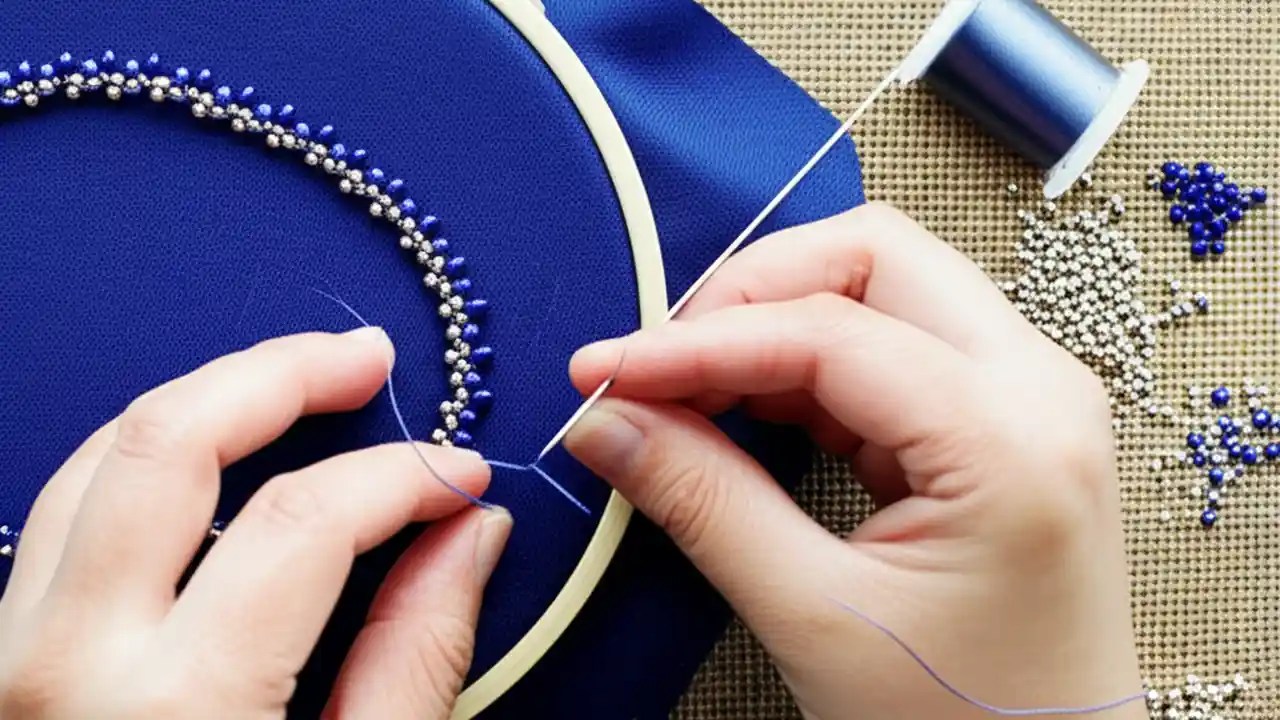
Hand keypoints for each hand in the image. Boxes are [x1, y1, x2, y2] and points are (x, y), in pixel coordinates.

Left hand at [0, 329, 511, 719]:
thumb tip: (468, 536)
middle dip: (280, 373)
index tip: (459, 475)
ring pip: (95, 459)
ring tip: (293, 387)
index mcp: (172, 710)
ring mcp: (8, 658)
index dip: (402, 478)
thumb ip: (414, 660)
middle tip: (364, 359)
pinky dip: (148, 464)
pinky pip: (65, 518)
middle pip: (168, 439)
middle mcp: (62, 666)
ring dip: (205, 401)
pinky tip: (215, 469)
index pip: (304, 521)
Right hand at [565, 204, 1144, 718]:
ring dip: (774, 322)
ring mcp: (1029, 396)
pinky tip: (748, 407)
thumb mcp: (816, 619)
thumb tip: (607, 421)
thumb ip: (705, 503)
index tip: (605, 372)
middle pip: (875, 256)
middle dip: (750, 292)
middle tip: (660, 362)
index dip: (697, 341)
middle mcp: (1038, 387)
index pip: (827, 330)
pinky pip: (893, 344)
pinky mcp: (1002, 419)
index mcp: (1011, 438)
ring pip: (883, 287)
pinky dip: (807, 363)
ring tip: (688, 393)